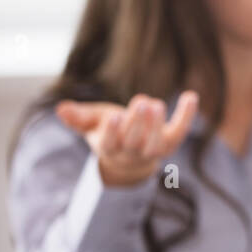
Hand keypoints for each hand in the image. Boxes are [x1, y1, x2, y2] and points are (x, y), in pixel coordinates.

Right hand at [55, 91, 198, 187]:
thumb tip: (61, 109)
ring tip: (157, 104)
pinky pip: (180, 131)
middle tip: (142, 101)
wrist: (130, 155)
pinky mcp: (170, 143)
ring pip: (155, 144)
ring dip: (157, 124)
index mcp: (109, 148)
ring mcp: (152, 150)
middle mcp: (131, 153)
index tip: (113, 116)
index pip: (110, 144)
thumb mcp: (92, 123)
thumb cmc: (109, 131)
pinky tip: (191, 96)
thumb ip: (78, 117)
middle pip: (134, 142)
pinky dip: (186, 115)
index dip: (112, 132)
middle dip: (138, 122)